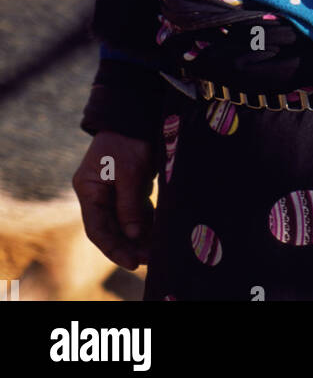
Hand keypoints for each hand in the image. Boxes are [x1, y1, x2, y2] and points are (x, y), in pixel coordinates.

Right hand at [72, 131, 156, 269]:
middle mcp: (97, 195)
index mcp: (88, 190)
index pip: (97, 228)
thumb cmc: (128, 140)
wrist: (137, 115)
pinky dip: (146, 224)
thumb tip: (132, 236)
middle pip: (111, 229)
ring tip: (156, 251)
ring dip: (139, 238)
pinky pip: (136, 213)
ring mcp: (113, 193)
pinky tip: (158, 233)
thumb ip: (129, 204)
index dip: (113, 248)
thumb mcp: (129, 171)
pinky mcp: (129, 190)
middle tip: (148, 259)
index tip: (131, 261)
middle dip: (129, 246)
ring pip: (125, 224)